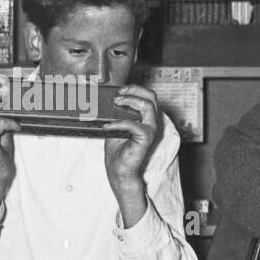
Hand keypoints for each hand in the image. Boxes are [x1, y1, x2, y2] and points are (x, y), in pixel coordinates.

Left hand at [103, 84, 159, 226]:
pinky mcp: (146, 139)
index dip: (135, 88)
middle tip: (118, 94)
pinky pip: (134, 124)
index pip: (148, 96)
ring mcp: (151, 130)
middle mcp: (152, 123)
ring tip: (116, 103)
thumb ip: (117, 113)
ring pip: (148, 106)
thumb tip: (107, 99)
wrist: (118, 170)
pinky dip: (119, 123)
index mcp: (146, 119)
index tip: (120, 89)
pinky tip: (107, 126)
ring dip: (130, 101)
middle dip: (135, 90)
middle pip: (152, 97)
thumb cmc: (117, 150)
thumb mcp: (115, 125)